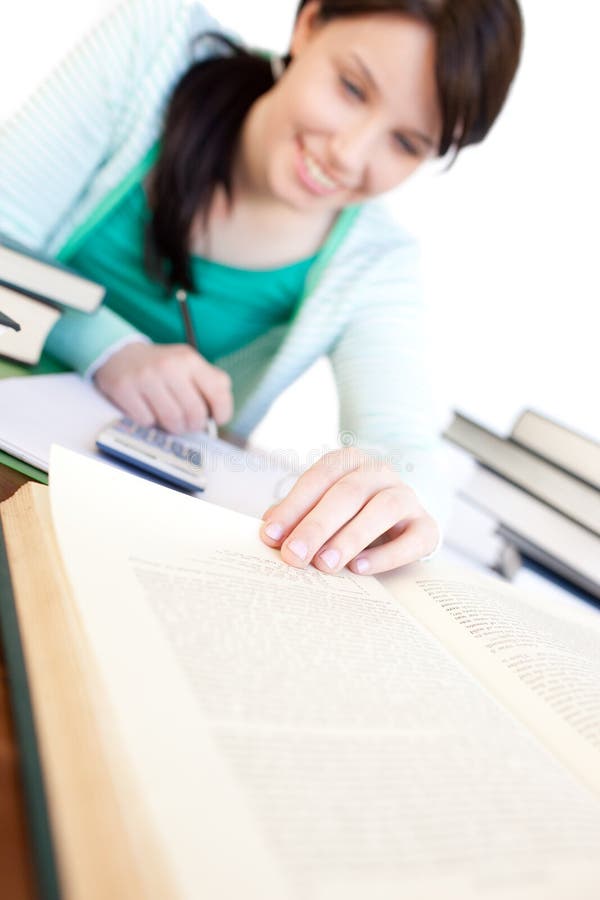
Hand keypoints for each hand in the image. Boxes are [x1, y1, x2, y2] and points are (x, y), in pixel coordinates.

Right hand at [94, 342, 232, 433]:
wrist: (122, 355)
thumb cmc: (163, 367)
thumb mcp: (189, 365)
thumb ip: (211, 384)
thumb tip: (220, 414)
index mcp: (189, 360)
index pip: (219, 393)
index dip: (223, 413)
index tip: (217, 419)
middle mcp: (168, 366)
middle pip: (194, 413)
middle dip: (194, 425)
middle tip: (190, 424)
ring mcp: (145, 377)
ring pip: (171, 421)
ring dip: (174, 427)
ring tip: (172, 420)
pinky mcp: (125, 389)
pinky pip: (147, 421)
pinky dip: (150, 422)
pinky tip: (149, 410)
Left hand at [260, 448, 439, 575]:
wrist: (402, 518)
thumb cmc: (350, 513)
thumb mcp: (321, 507)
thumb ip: (297, 516)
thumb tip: (269, 534)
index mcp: (349, 462)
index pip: (318, 478)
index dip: (293, 506)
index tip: (271, 536)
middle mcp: (380, 473)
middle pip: (347, 494)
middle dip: (316, 526)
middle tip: (294, 556)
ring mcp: (407, 497)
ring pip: (382, 510)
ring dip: (350, 538)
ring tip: (325, 564)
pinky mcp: (426, 526)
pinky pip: (412, 539)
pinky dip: (386, 555)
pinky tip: (361, 569)